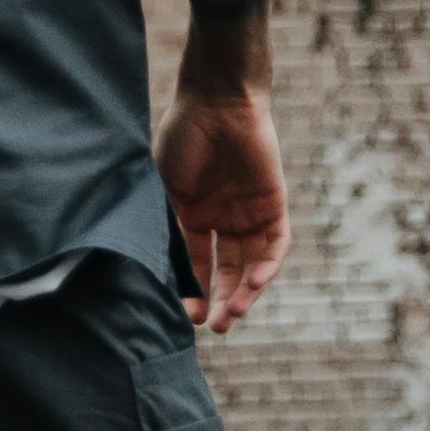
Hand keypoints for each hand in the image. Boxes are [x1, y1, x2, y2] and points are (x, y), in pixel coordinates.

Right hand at [158, 85, 287, 333]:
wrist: (217, 101)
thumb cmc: (183, 137)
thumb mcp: (164, 188)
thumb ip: (165, 225)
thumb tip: (154, 270)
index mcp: (192, 215)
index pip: (197, 264)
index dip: (194, 292)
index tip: (189, 317)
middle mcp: (222, 219)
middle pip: (227, 271)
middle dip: (222, 301)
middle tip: (217, 329)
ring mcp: (249, 213)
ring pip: (251, 264)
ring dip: (245, 292)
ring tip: (234, 315)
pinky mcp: (274, 204)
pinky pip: (275, 243)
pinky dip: (268, 265)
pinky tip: (255, 283)